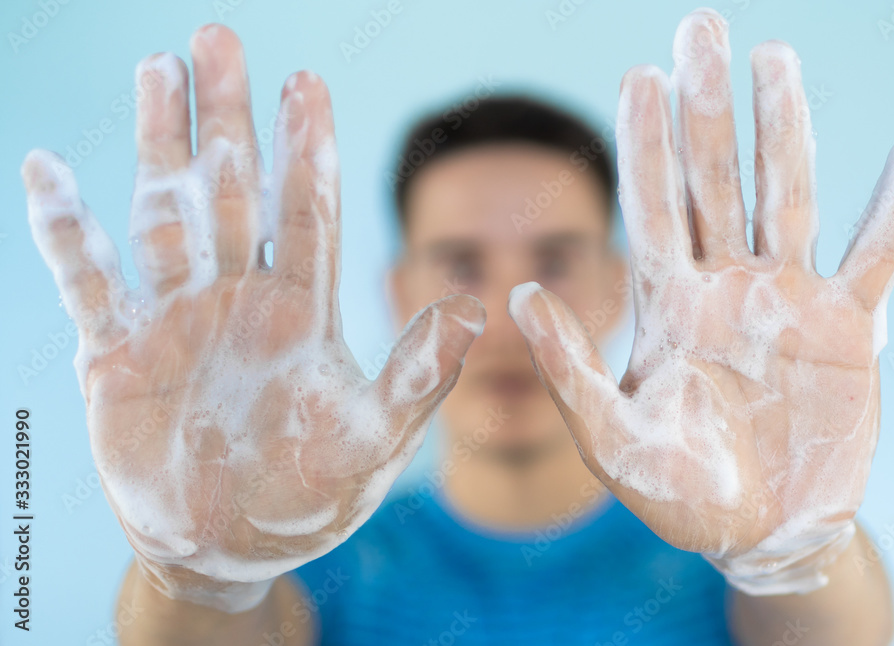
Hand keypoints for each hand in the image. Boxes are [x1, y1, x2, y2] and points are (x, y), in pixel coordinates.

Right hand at [23, 25, 484, 611]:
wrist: (234, 547)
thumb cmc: (313, 497)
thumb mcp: (378, 442)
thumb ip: (421, 376)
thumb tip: (476, 307)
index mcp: (302, 312)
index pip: (309, 213)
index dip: (307, 150)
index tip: (306, 82)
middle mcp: (239, 299)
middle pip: (235, 192)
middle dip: (230, 119)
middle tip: (220, 39)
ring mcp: (176, 320)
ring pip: (167, 214)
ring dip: (162, 147)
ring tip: (160, 70)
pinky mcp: (115, 353)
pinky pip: (87, 281)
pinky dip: (66, 232)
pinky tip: (48, 171)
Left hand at [508, 9, 893, 594]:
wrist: (757, 533)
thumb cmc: (678, 495)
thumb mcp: (610, 440)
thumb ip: (568, 369)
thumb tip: (518, 293)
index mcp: (667, 305)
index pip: (652, 205)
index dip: (644, 142)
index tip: (638, 72)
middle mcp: (725, 285)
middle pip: (714, 180)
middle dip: (707, 109)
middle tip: (701, 28)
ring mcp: (788, 300)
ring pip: (787, 197)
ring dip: (785, 130)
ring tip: (777, 58)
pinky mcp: (846, 329)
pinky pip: (879, 256)